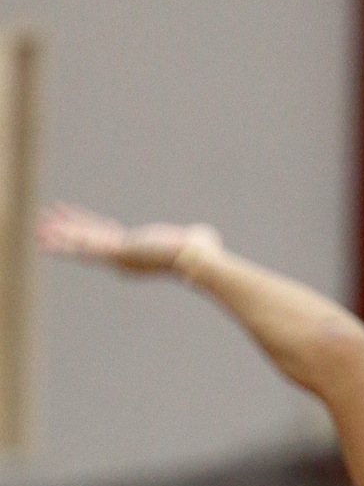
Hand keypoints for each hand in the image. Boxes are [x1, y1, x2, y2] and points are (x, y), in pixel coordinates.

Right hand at [37, 205, 222, 275]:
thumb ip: (196, 236)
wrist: (198, 260)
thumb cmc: (203, 253)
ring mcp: (118, 256)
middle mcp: (123, 258)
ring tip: (36, 231)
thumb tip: (205, 236)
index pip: (107, 240)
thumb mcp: (195, 240)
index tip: (83, 225)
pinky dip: (63, 239)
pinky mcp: (116, 251)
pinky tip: (45, 236)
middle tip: (45, 232)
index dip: (93, 231)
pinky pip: (84, 244)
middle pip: (88, 244)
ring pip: (81, 245)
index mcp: (136, 255)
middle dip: (66, 236)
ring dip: (58, 237)